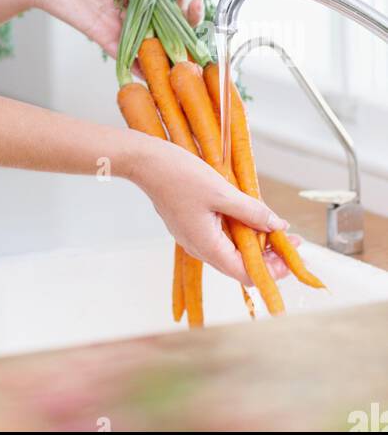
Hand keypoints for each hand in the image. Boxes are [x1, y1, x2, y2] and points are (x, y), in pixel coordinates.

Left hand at [22, 0, 203, 59]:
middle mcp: (137, 5)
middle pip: (173, 19)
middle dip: (189, 17)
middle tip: (190, 8)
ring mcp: (124, 23)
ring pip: (156, 39)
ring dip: (174, 45)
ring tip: (186, 43)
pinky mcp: (108, 37)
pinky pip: (129, 56)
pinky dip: (143, 66)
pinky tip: (157, 71)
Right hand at [126, 132, 299, 283]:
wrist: (144, 161)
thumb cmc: (177, 174)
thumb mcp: (221, 191)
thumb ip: (251, 211)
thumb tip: (277, 225)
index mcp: (207, 245)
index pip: (247, 273)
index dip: (273, 269)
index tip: (291, 256)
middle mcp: (199, 247)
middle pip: (240, 264)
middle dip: (267, 255)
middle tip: (288, 239)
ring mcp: (192, 236)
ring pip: (230, 250)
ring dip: (253, 241)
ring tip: (272, 225)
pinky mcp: (189, 224)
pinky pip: (218, 236)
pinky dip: (238, 231)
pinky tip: (248, 215)